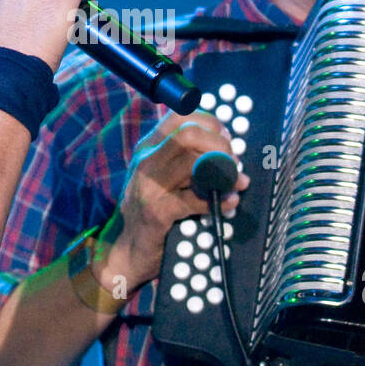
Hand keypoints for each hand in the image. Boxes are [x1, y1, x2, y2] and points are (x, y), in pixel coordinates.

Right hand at [100, 111, 249, 286]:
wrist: (129, 250)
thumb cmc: (154, 210)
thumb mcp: (166, 177)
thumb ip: (190, 161)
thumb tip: (233, 155)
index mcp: (150, 146)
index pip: (182, 115)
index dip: (212, 124)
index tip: (227, 141)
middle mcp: (146, 159)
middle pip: (189, 133)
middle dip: (220, 146)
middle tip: (234, 164)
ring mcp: (149, 184)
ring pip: (192, 161)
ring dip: (223, 172)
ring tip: (235, 184)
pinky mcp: (156, 210)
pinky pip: (194, 199)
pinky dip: (218, 201)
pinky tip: (229, 204)